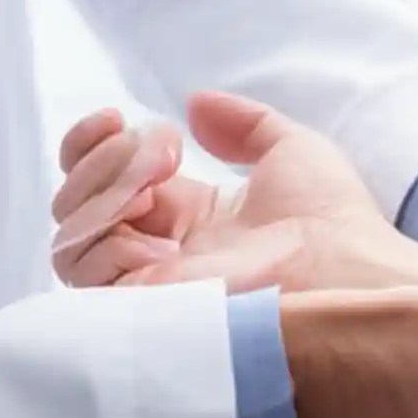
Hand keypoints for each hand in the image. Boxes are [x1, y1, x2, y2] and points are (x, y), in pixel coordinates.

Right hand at [52, 92, 392, 291]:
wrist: (348, 272)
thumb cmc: (332, 219)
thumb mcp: (291, 150)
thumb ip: (244, 124)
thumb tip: (197, 104)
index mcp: (188, 214)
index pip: (104, 177)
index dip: (93, 143)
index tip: (118, 116)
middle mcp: (162, 249)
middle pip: (76, 202)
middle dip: (101, 160)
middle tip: (161, 153)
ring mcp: (151, 283)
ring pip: (69, 238)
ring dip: (101, 194)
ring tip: (157, 182)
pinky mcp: (146, 313)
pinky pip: (86, 279)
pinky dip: (111, 247)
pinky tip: (162, 242)